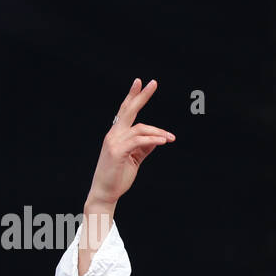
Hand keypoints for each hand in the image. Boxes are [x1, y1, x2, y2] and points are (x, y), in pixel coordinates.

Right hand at [87, 78, 174, 206]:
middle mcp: (114, 134)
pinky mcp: (117, 152)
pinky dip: (152, 140)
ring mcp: (114, 142)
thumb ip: (144, 148)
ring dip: (158, 132)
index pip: (126, 111)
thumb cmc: (118, 176)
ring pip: (140, 129)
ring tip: (170, 138)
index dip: (133, 96)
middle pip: (128, 110)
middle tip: (153, 83)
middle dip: (140, 96)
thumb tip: (157, 139)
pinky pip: (138, 141)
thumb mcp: (134, 159)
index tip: (141, 83)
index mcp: (117, 134)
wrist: (105, 193)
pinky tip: (163, 141)